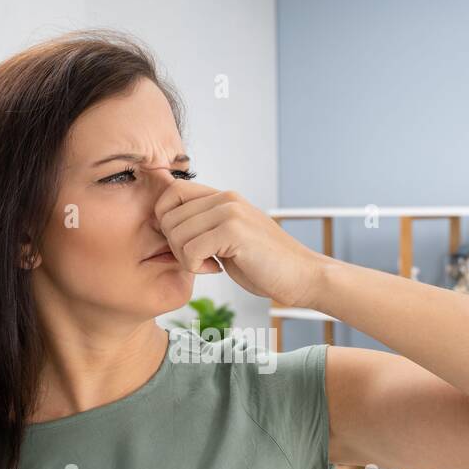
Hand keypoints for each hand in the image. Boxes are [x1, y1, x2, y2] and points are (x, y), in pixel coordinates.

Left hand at [153, 180, 327, 307]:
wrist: (302, 276)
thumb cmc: (265, 263)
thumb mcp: (230, 237)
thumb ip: (206, 226)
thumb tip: (167, 225)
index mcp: (223, 197)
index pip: (172, 192)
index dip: (165, 220)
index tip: (184, 244)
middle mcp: (225, 198)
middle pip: (168, 215)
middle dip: (174, 245)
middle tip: (198, 260)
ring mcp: (230, 212)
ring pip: (175, 234)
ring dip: (185, 258)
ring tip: (210, 264)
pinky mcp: (234, 231)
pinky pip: (190, 250)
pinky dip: (195, 267)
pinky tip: (216, 269)